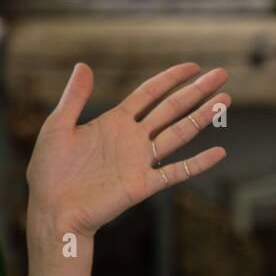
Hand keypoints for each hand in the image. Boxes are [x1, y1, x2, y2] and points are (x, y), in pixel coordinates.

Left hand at [26, 61, 230, 240]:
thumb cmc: (50, 172)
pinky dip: (198, 163)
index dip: (171, 79)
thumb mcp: (57, 127)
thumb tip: (83, 65)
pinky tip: (218, 152)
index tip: (193, 66)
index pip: (149, 94)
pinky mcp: (142, 185)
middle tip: (222, 75)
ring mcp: (139, 161)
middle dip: (196, 91)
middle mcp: (132, 139)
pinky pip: (175, 172)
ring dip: (202, 118)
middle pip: (171, 109)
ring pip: (179, 134)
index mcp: (114, 122)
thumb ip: (74, 98)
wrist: (51, 210)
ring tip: (225, 101)